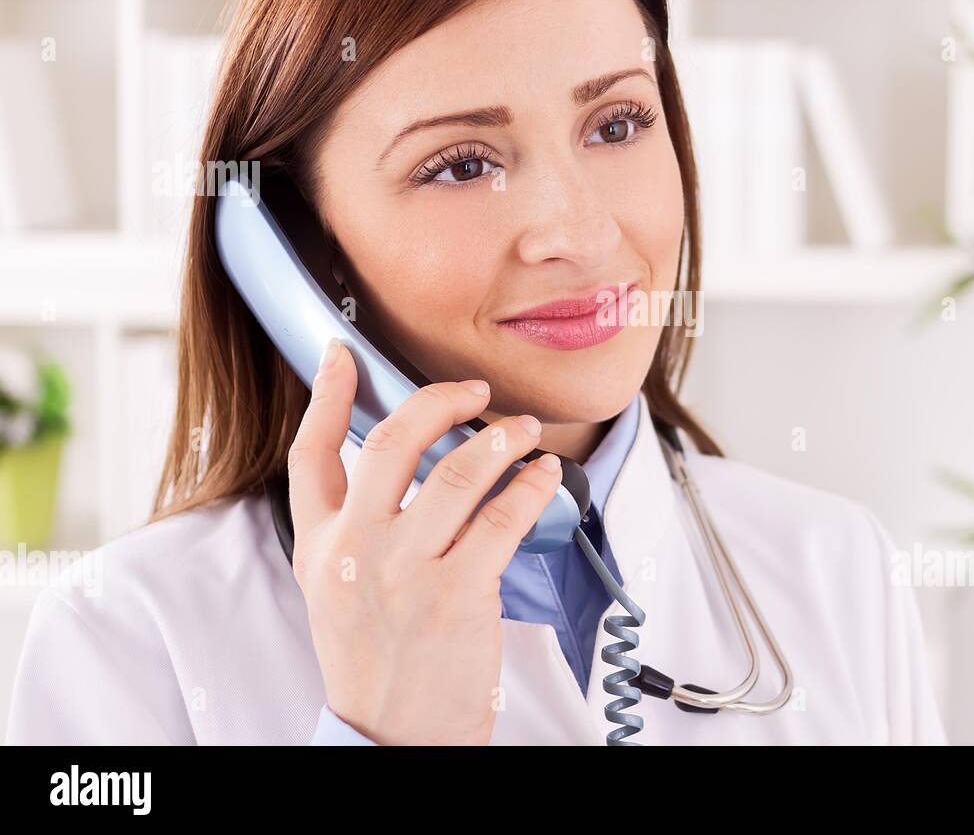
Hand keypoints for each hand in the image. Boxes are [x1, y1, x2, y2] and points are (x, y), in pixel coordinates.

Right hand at [287, 338, 561, 744]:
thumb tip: (401, 462)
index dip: (327, 394)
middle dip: (437, 400)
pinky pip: (503, 518)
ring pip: (456, 472)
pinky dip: (531, 486)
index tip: (342, 354)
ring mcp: (405, 571)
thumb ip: (354, 528)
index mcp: (320, 546)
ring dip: (500, 438)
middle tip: (472, 390)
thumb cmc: (376, 661)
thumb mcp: (336, 591)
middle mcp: (354, 551)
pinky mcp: (458, 595)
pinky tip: (543, 476)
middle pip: (391, 443)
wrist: (392, 738)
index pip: (310, 453)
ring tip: (523, 429)